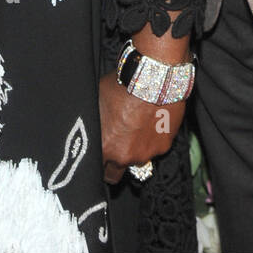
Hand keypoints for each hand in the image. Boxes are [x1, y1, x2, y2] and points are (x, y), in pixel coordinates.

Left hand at [98, 70, 183, 184]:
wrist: (152, 79)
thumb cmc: (123, 87)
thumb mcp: (98, 101)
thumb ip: (95, 122)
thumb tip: (89, 125)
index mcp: (105, 148)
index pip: (97, 169)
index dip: (98, 161)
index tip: (100, 155)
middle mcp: (125, 156)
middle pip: (115, 174)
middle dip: (115, 164)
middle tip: (117, 146)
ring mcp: (146, 153)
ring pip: (138, 160)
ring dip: (136, 149)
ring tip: (137, 127)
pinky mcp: (164, 146)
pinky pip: (156, 147)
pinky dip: (154, 139)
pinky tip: (152, 122)